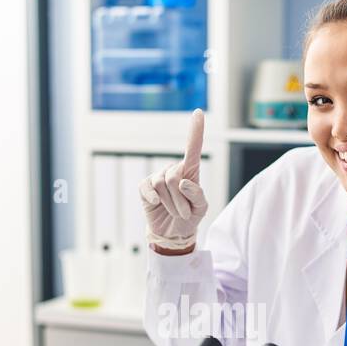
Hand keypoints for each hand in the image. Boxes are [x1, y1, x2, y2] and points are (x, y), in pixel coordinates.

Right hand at [141, 109, 207, 251]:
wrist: (172, 233)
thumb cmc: (190, 217)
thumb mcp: (201, 209)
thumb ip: (197, 195)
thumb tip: (182, 182)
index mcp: (191, 172)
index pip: (193, 149)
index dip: (195, 131)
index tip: (198, 113)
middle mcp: (174, 170)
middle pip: (174, 177)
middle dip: (180, 199)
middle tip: (184, 213)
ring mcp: (158, 178)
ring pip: (161, 184)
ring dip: (171, 203)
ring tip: (175, 212)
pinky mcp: (145, 187)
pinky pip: (147, 189)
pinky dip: (153, 199)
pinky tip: (156, 204)